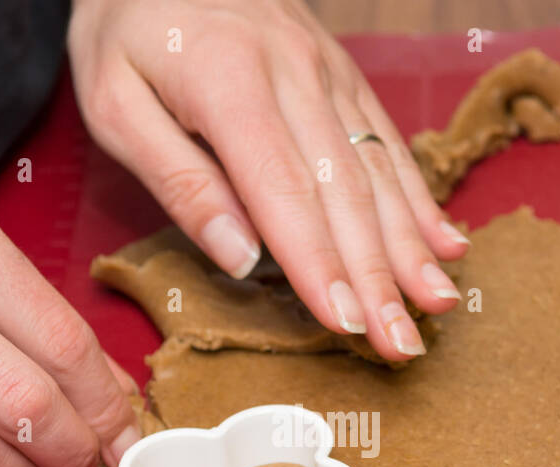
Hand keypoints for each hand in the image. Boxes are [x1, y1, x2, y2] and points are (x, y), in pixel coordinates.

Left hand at [67, 0, 470, 361]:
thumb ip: (177, 178)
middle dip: (378, 274)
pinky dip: (419, 198)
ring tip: (439, 304)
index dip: (318, 264)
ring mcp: (328, 72)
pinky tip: (445, 243)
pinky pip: (387, 142)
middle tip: (401, 342)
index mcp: (230, 84)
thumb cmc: (127, 31)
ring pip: (378, 170)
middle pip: (345, 191)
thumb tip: (239, 257)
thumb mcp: (114, 101)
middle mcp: (295, 75)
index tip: (345, 322)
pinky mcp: (343, 75)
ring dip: (411, 245)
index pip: (284, 191)